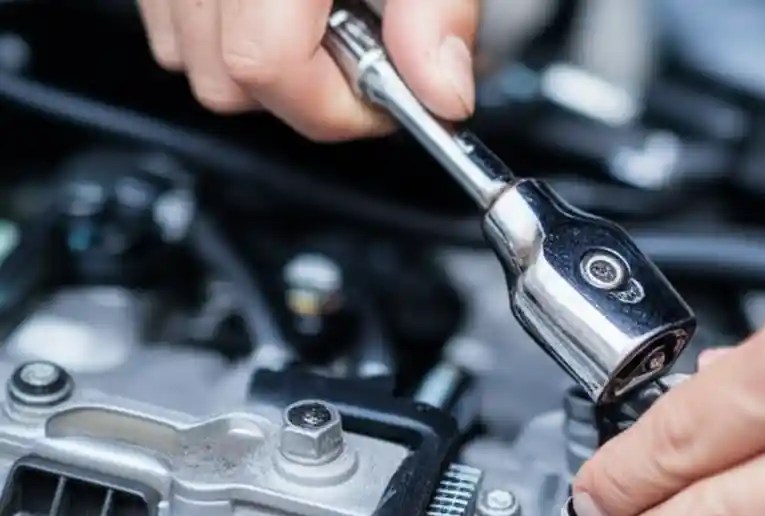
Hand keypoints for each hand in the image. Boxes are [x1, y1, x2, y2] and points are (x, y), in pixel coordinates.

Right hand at [137, 0, 478, 140]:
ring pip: (186, 60)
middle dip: (306, 94)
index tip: (396, 101)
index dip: (340, 104)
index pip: (266, 67)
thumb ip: (437, 13)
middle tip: (368, 60)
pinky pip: (169, 24)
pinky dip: (222, 33)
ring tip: (328, 19)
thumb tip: (443, 95)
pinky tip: (285, 8)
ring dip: (263, 67)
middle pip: (223, 81)